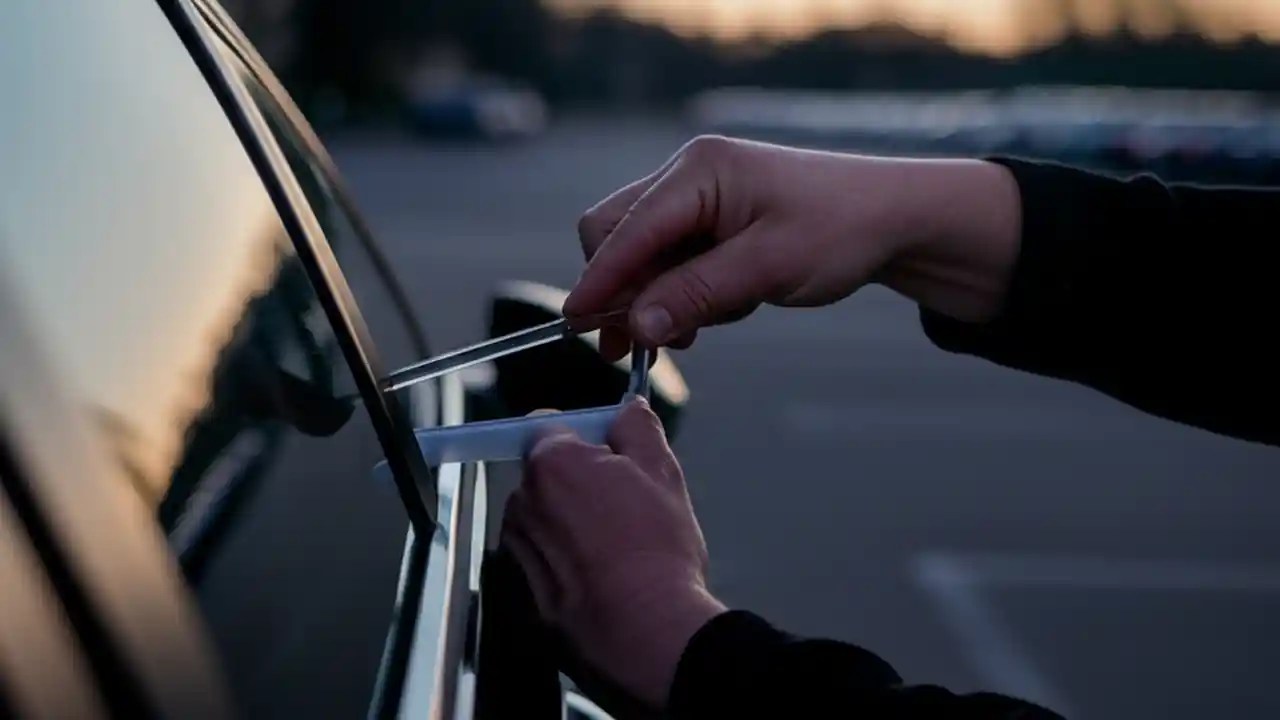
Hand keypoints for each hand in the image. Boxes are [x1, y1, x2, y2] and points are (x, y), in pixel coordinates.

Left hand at [501, 399, 725, 710]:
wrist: (647, 632)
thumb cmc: (656, 549)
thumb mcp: (662, 473)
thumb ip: (638, 428)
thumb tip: (630, 409)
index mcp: (551, 464)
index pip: (550, 428)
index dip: (584, 440)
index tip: (612, 457)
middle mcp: (523, 502)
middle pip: (546, 476)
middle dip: (578, 482)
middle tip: (625, 505)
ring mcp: (520, 550)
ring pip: (544, 519)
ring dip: (569, 523)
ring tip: (617, 547)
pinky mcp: (525, 592)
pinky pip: (543, 560)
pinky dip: (565, 562)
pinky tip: (602, 575)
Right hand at [565, 135, 1021, 358]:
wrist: (893, 219)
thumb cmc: (840, 230)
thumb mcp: (768, 267)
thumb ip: (697, 294)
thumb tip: (637, 326)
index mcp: (699, 172)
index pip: (626, 230)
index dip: (599, 281)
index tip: (576, 326)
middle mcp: (689, 177)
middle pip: (617, 233)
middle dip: (619, 290)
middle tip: (631, 348)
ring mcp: (698, 198)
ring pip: (641, 252)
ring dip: (651, 298)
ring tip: (681, 340)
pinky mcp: (711, 222)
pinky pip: (669, 260)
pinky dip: (676, 293)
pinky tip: (705, 318)